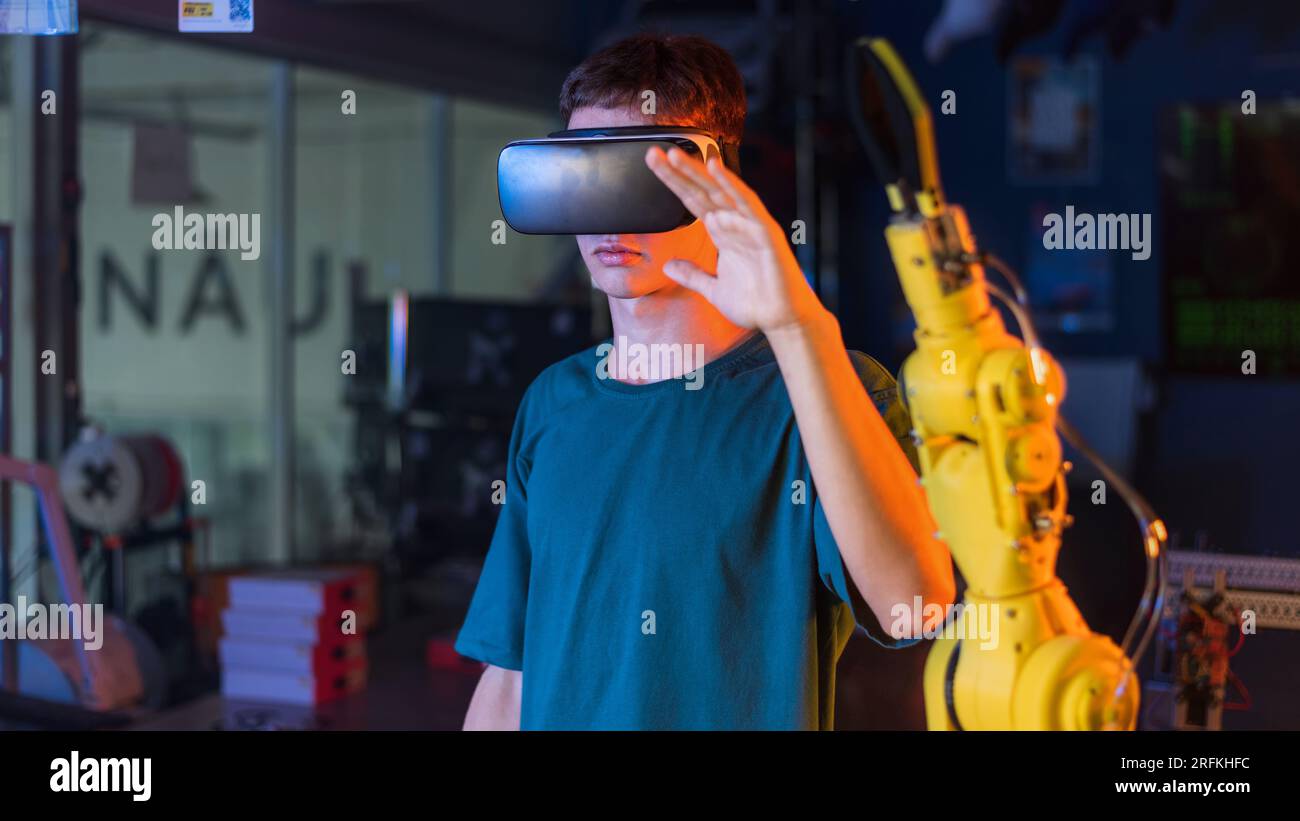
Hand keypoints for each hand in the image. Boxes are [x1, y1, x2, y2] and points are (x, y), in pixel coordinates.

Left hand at [645, 146, 828, 334]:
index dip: (674, 183)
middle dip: (678, 172)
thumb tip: (668, 266)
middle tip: (654, 154)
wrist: (782, 320)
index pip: (693, 201)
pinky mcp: (766, 233)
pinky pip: (747, 205)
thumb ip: (692, 275)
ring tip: (676, 155)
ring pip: (721, 192)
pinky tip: (715, 170)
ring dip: (699, 172)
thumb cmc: (755, 303)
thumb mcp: (713, 290)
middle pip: (702, 191)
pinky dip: (732, 186)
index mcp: (723, 233)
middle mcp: (735, 224)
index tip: (654, 166)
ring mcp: (750, 226)